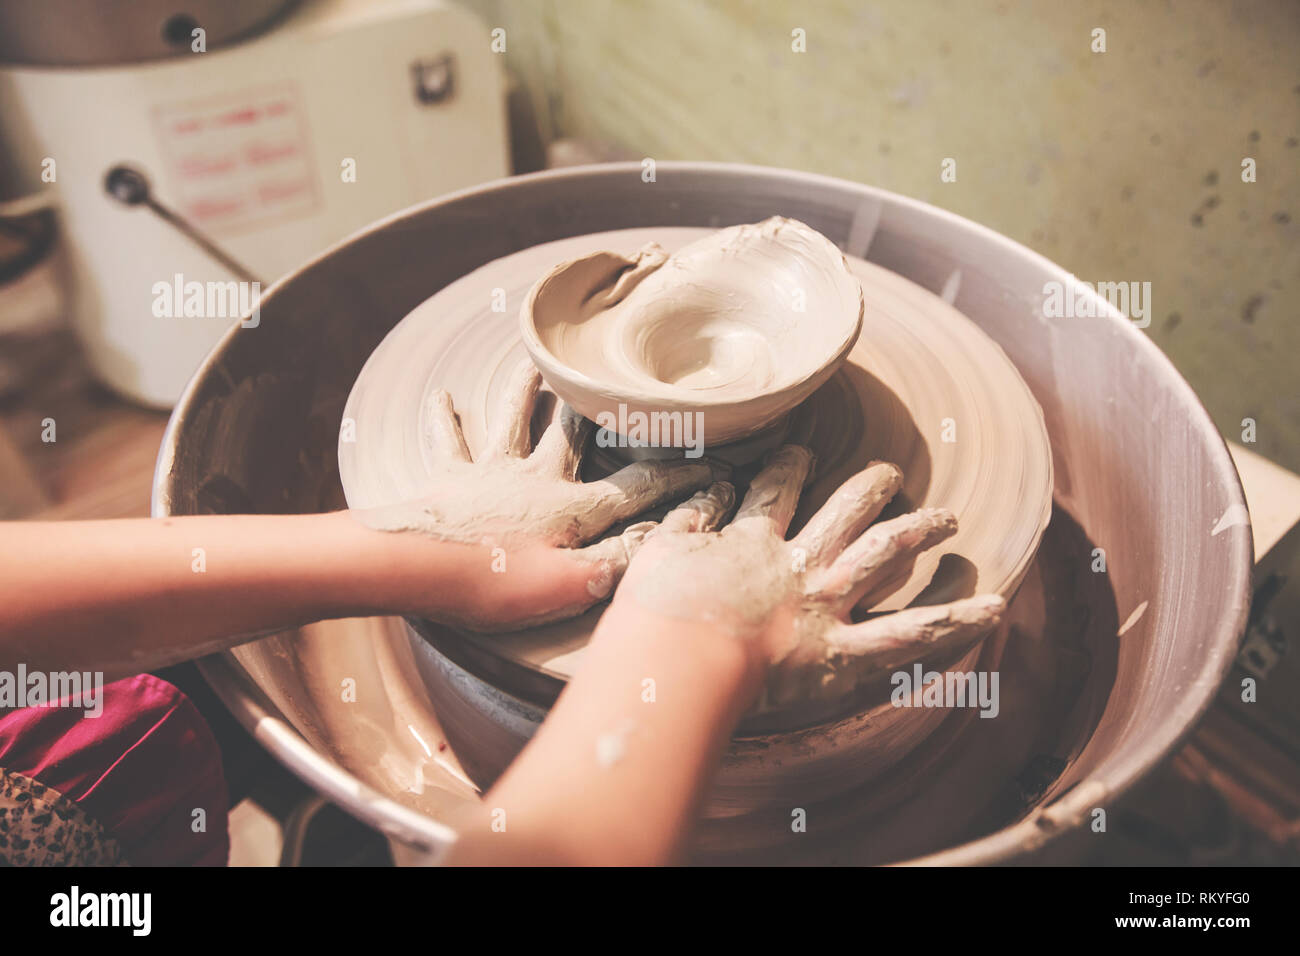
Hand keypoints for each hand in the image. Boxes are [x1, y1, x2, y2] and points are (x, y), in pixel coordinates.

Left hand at [354, 360, 725, 631]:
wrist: (416, 567)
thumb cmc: (494, 583)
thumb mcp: (570, 584)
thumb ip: (620, 558)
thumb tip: (669, 534)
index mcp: (571, 507)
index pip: (637, 487)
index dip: (678, 478)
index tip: (712, 467)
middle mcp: (535, 478)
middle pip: (571, 433)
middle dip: (597, 409)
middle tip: (612, 381)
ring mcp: (491, 474)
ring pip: (513, 420)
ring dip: (525, 389)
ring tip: (533, 359)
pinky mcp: (449, 480)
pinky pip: (448, 442)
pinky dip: (446, 420)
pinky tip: (443, 396)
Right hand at [614, 445, 1004, 707]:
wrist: (678, 656)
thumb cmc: (657, 611)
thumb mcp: (656, 556)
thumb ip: (682, 528)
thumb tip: (697, 504)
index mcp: (750, 544)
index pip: (775, 495)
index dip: (790, 470)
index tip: (802, 452)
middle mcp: (797, 566)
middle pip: (842, 514)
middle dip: (868, 489)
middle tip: (889, 473)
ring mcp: (823, 606)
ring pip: (882, 555)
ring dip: (918, 531)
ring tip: (948, 517)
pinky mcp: (840, 652)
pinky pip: (906, 635)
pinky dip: (953, 622)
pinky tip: (995, 608)